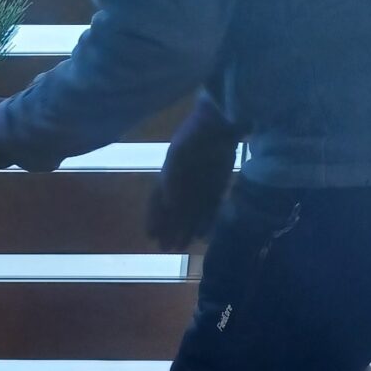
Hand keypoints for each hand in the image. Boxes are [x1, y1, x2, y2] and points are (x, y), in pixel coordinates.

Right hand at [146, 98, 237, 249]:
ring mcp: (201, 184)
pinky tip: (205, 235)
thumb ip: (172, 181)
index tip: (150, 235)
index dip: (153, 218)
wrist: (220, 121)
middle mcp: (183, 183)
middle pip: (174, 211)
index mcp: (168, 175)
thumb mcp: (178, 155)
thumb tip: (168, 204)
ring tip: (182, 247)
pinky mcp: (218, 184)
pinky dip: (207, 221)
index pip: (157, 201)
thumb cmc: (195, 135)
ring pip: (192, 212)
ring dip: (187, 229)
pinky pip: (211, 207)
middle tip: (165, 249)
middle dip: (169, 229)